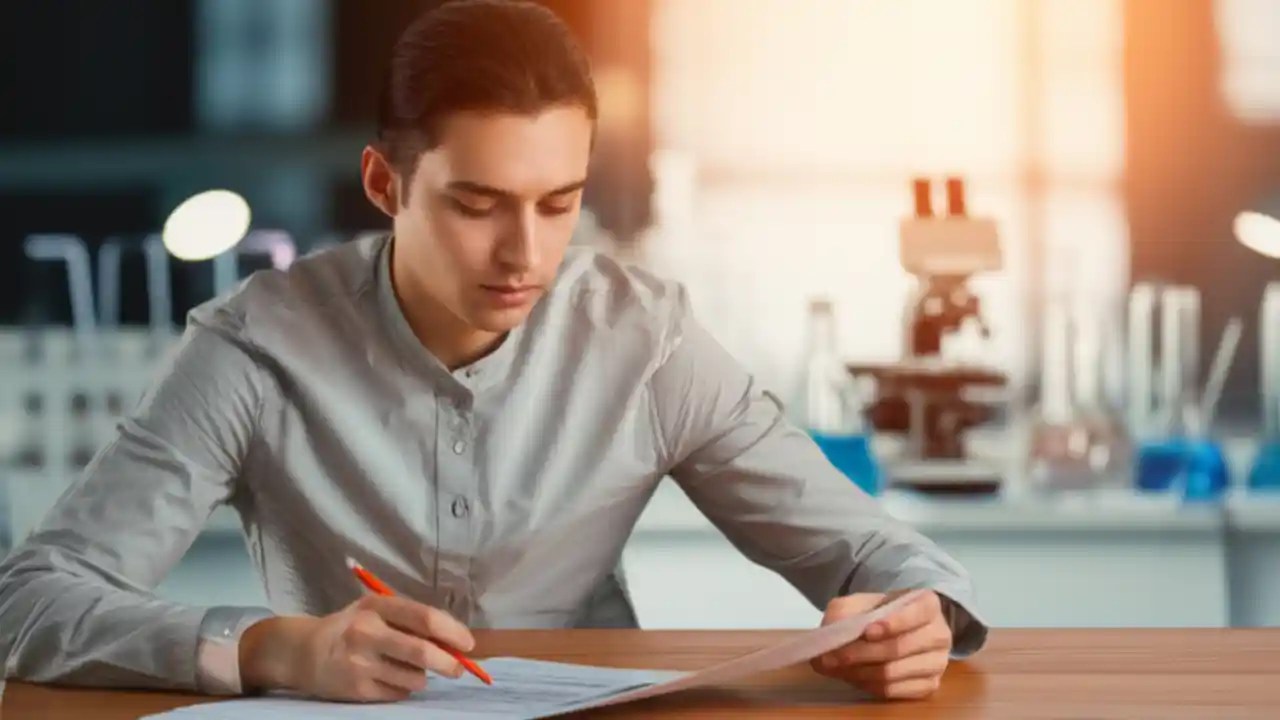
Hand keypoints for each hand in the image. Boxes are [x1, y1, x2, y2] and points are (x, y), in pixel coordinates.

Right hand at [239, 594, 475, 701]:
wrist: (303, 652)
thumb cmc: (351, 627)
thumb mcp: (376, 611)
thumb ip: (411, 621)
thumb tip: (454, 640)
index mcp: (377, 606)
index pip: (424, 618)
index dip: (452, 632)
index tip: (468, 644)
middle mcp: (367, 632)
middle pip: (422, 652)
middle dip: (449, 663)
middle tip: (457, 669)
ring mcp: (361, 663)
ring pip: (415, 678)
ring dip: (422, 677)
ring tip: (407, 669)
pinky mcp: (357, 689)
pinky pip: (399, 693)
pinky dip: (403, 688)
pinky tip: (389, 678)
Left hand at [811, 589, 951, 699]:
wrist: (893, 631)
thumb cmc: (878, 613)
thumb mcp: (859, 602)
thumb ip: (845, 612)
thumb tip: (831, 635)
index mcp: (928, 605)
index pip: (916, 614)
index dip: (892, 624)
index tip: (867, 632)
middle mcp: (940, 634)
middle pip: (899, 648)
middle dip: (861, 653)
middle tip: (830, 657)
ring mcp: (937, 663)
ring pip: (894, 673)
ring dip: (859, 672)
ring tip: (836, 667)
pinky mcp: (929, 686)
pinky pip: (894, 691)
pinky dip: (868, 685)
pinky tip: (853, 676)